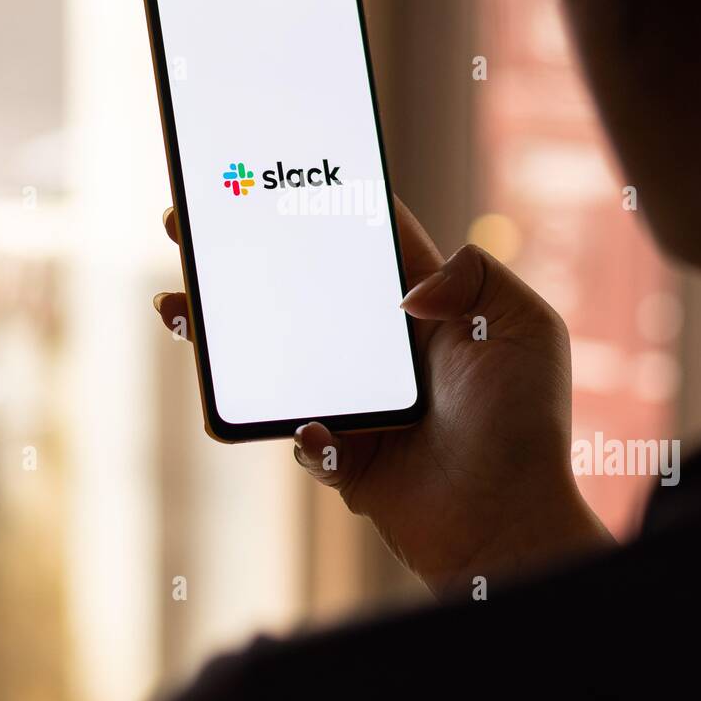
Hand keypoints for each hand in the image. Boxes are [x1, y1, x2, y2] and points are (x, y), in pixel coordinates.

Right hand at [154, 199, 611, 595]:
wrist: (506, 524)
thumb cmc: (523, 425)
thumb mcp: (522, 327)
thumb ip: (474, 277)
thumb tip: (406, 291)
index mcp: (426, 307)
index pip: (364, 242)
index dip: (318, 204)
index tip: (268, 176)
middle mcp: (384, 349)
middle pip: (300, 290)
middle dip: (243, 258)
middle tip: (188, 227)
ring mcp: (356, 400)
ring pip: (274, 357)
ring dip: (221, 333)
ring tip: (177, 310)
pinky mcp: (339, 452)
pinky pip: (295, 432)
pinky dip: (294, 429)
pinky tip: (316, 432)